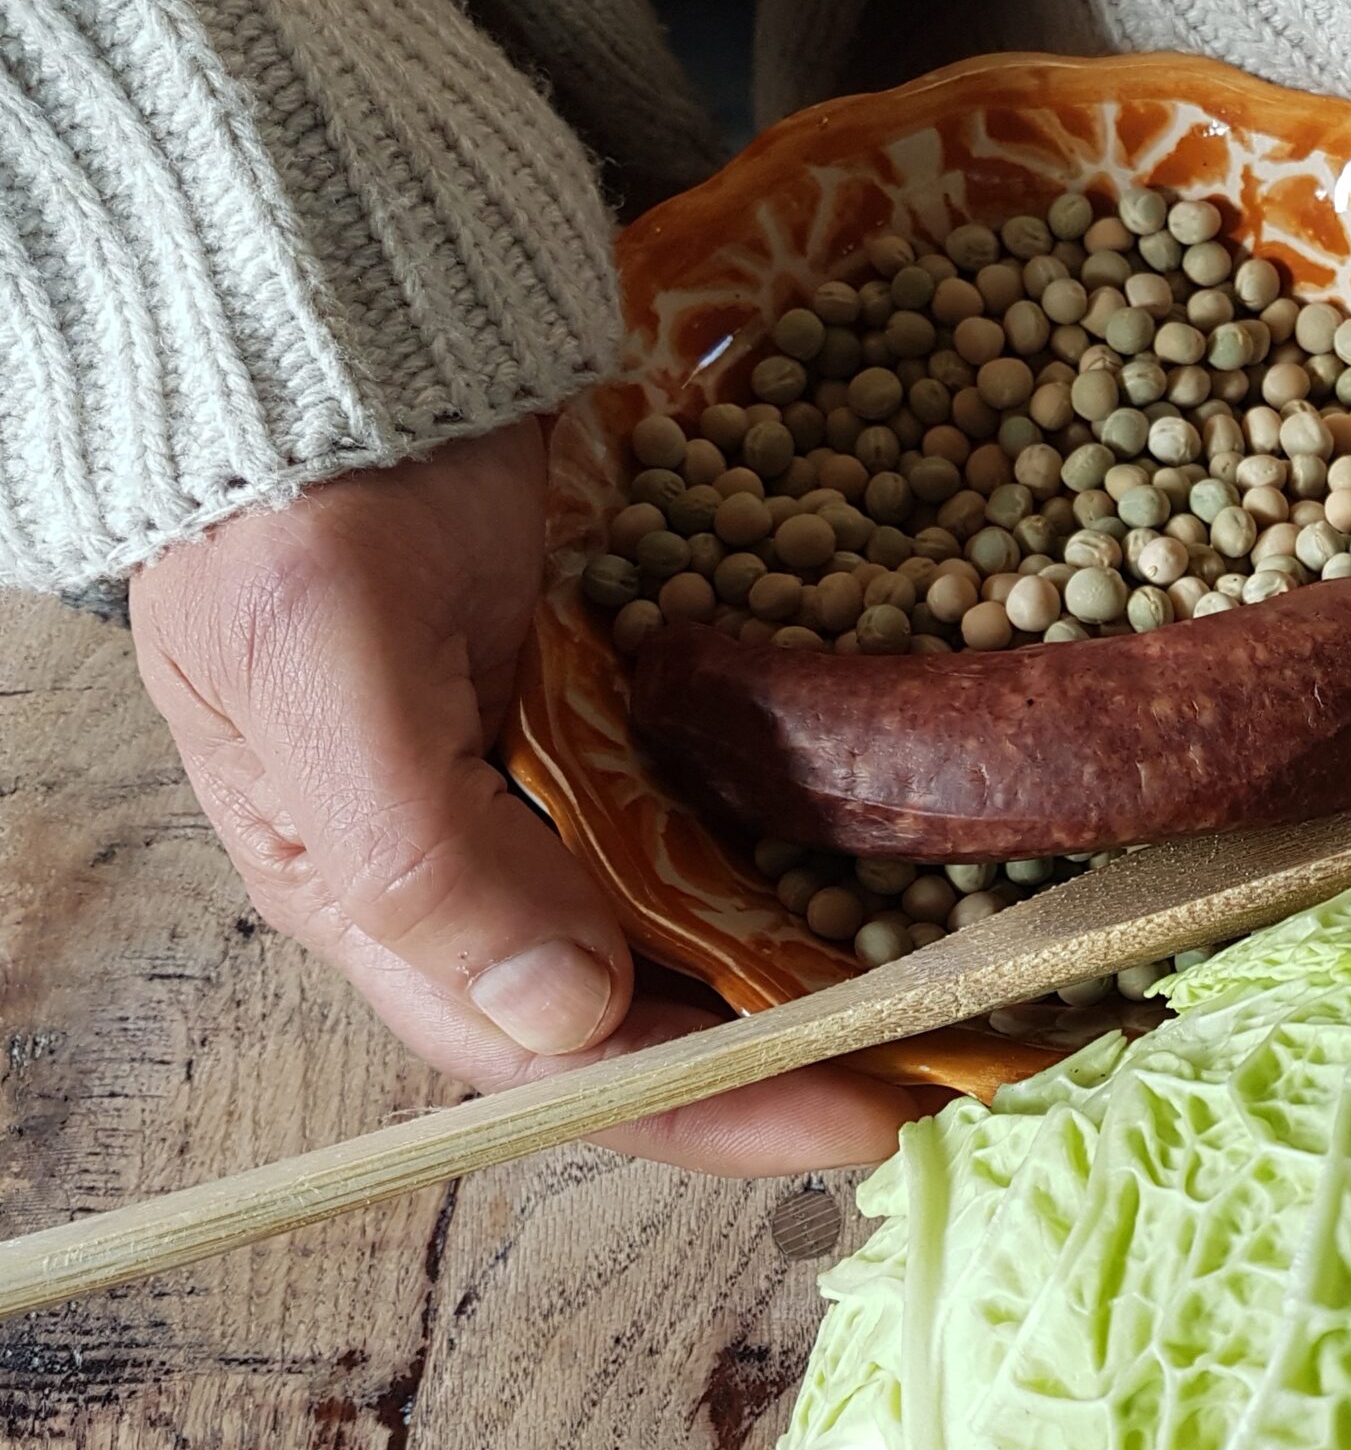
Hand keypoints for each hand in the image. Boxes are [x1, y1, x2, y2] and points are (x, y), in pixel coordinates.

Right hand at [129, 423, 916, 1174]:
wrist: (343, 336)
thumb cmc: (297, 499)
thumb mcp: (323, 668)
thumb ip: (421, 855)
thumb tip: (565, 1015)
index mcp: (373, 903)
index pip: (551, 1060)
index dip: (708, 1102)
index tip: (858, 1113)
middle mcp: (473, 877)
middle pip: (644, 1016)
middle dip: (786, 1056)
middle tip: (949, 1064)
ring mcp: (550, 797)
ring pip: (697, 931)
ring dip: (813, 973)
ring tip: (955, 992)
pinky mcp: (612, 725)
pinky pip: (722, 820)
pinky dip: (806, 856)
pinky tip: (904, 869)